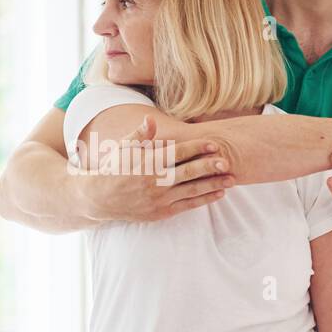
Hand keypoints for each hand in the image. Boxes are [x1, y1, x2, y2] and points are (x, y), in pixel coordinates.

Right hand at [79, 114, 235, 222]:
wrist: (99, 199)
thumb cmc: (113, 169)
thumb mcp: (122, 148)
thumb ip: (139, 135)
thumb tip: (151, 120)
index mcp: (148, 162)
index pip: (178, 153)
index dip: (198, 148)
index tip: (214, 144)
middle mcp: (155, 181)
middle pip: (189, 172)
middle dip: (210, 166)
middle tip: (228, 161)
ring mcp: (159, 199)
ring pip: (192, 190)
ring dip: (213, 184)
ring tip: (232, 179)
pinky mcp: (161, 212)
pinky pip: (188, 205)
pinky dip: (204, 199)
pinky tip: (218, 193)